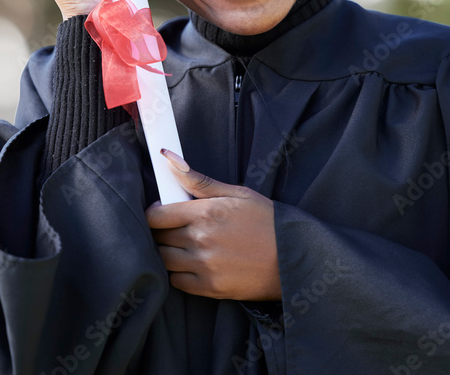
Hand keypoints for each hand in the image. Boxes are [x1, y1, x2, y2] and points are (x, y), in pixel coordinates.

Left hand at [145, 149, 280, 300]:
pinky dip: (179, 274)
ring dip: (168, 253)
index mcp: (205, 213)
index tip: (161, 212)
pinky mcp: (211, 289)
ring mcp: (204, 266)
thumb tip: (170, 160)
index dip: (154, 213)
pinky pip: (177, 283)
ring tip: (183, 247)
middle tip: (175, 229)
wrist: (295, 257)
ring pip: (164, 261)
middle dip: (161, 232)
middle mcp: (200, 240)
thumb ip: (199, 181)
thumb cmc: (267, 221)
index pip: (156, 216)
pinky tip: (192, 265)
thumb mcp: (237, 193)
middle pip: (158, 238)